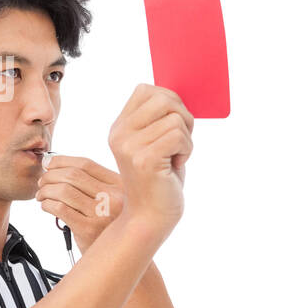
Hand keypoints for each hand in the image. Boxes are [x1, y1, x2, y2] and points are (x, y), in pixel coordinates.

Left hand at [34, 156, 124, 254]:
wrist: (118, 255)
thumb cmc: (109, 225)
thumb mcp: (111, 199)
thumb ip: (92, 182)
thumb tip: (53, 163)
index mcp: (121, 185)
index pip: (86, 164)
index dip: (61, 161)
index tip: (48, 163)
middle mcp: (115, 197)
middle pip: (73, 175)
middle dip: (50, 176)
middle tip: (42, 182)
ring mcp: (102, 214)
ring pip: (64, 190)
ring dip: (46, 191)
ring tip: (41, 195)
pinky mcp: (88, 229)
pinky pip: (60, 208)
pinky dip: (47, 205)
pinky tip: (46, 207)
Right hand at [108, 83, 193, 244]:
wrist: (150, 218)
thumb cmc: (160, 181)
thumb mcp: (155, 143)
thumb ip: (160, 118)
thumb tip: (177, 95)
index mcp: (120, 127)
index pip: (147, 90)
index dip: (170, 103)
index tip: (172, 128)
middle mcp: (120, 133)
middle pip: (164, 98)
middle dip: (184, 118)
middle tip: (179, 143)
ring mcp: (129, 146)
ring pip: (176, 118)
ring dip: (187, 139)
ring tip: (175, 158)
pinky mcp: (144, 159)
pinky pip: (178, 135)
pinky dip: (187, 150)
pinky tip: (176, 166)